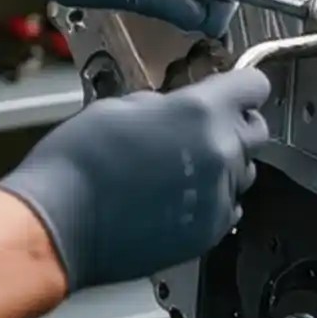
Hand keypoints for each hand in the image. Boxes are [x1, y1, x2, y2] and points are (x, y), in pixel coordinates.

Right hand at [0, 69, 270, 291]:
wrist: (60, 222)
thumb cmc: (78, 164)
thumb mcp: (122, 106)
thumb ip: (169, 104)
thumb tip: (183, 107)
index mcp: (200, 112)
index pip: (254, 87)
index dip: (244, 86)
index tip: (238, 89)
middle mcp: (218, 153)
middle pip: (256, 131)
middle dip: (234, 125)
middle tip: (202, 127)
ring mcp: (217, 196)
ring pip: (243, 171)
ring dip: (222, 163)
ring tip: (181, 166)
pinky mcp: (208, 231)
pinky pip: (228, 206)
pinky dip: (211, 198)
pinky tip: (176, 195)